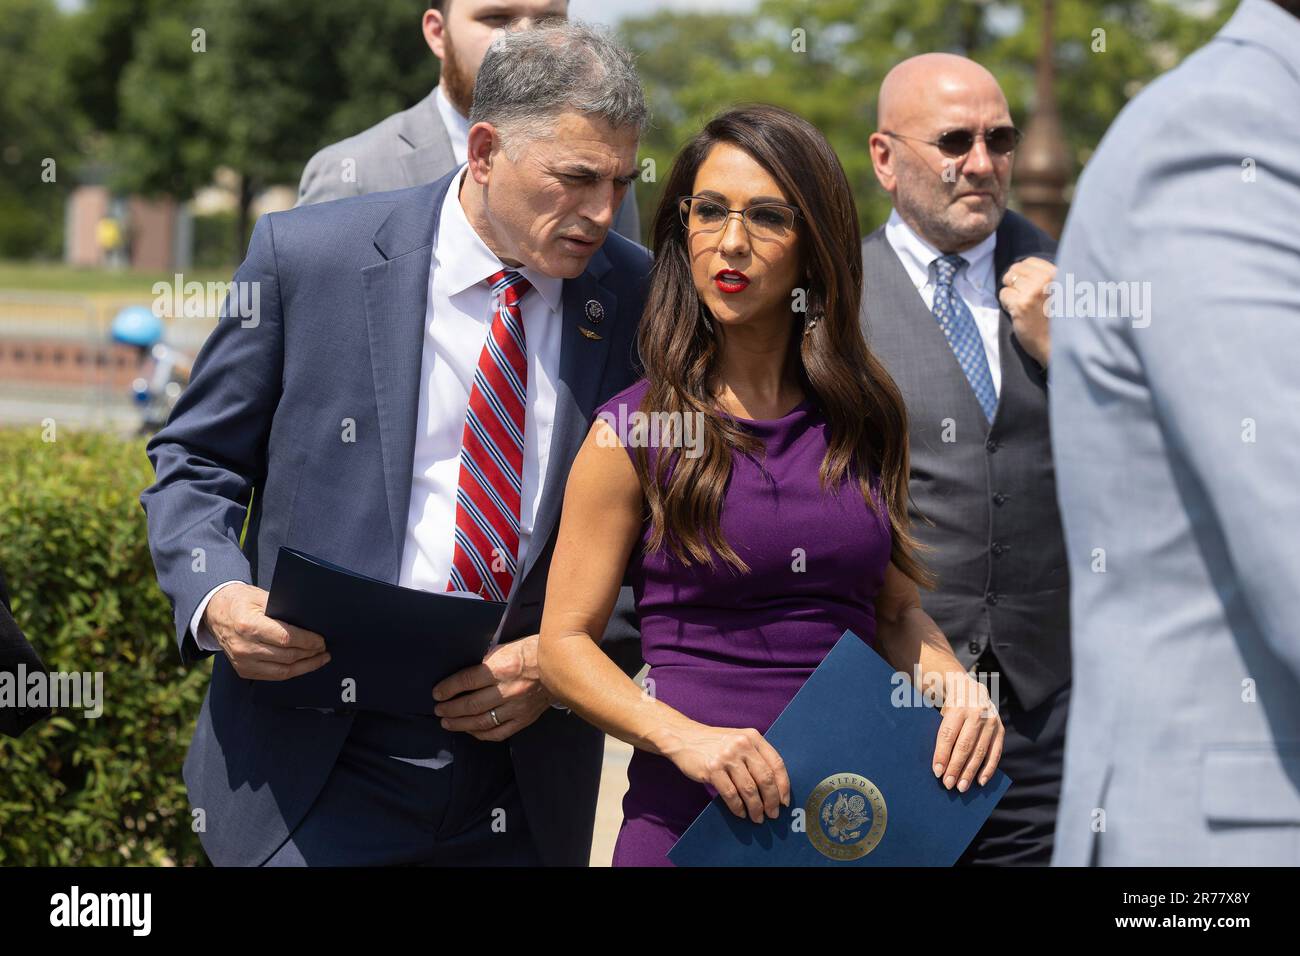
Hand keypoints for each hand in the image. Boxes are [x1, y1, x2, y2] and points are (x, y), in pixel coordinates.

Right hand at [204, 583, 330, 679]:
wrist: (215, 612)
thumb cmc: (241, 601)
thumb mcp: (261, 597)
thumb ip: (284, 610)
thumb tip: (311, 622)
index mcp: (249, 625)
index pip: (286, 638)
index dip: (307, 641)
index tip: (321, 640)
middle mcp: (244, 647)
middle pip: (287, 656)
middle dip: (310, 653)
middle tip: (324, 648)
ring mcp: (242, 662)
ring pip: (282, 671)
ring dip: (305, 666)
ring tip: (320, 658)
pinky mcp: (243, 670)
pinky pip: (273, 676)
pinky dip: (291, 671)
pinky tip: (303, 665)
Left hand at [433, 634, 552, 741]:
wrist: (560, 664)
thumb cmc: (530, 651)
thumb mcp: (505, 648)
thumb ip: (486, 662)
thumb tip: (464, 675)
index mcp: (500, 668)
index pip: (466, 681)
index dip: (448, 689)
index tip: (437, 693)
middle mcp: (506, 690)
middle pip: (470, 704)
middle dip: (450, 709)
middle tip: (439, 710)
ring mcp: (516, 707)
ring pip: (482, 721)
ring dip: (461, 723)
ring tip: (447, 722)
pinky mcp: (524, 719)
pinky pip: (499, 732)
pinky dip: (482, 734)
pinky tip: (471, 731)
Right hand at [661, 723, 790, 822]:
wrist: (683, 737)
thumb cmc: (714, 743)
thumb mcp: (738, 740)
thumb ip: (755, 755)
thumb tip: (774, 787)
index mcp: (753, 737)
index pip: (776, 763)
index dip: (783, 785)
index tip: (785, 801)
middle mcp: (742, 745)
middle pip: (765, 778)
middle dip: (772, 800)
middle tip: (773, 814)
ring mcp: (727, 757)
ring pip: (749, 789)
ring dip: (756, 808)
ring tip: (758, 818)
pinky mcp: (712, 769)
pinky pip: (731, 794)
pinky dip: (738, 807)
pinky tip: (741, 813)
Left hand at [933, 670, 1003, 792]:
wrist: (970, 689)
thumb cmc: (949, 707)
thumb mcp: (942, 712)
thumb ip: (941, 733)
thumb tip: (937, 764)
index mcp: (958, 707)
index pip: (948, 735)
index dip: (942, 755)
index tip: (937, 772)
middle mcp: (976, 714)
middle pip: (964, 746)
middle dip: (956, 767)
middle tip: (948, 784)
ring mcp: (991, 722)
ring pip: (980, 751)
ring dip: (970, 772)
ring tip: (962, 788)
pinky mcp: (1000, 729)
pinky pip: (996, 752)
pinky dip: (989, 769)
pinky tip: (981, 781)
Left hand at [998, 256, 1055, 367]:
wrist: (1055, 344)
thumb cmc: (1055, 320)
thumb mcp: (1058, 291)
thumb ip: (1045, 278)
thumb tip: (1020, 267)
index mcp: (1057, 274)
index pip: (1029, 261)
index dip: (1023, 274)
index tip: (1027, 287)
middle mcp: (1046, 280)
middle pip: (1015, 269)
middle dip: (1014, 282)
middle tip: (1023, 298)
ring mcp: (1033, 292)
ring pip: (1008, 280)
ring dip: (1010, 293)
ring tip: (1022, 305)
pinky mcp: (1021, 305)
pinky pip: (1003, 294)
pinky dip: (1006, 303)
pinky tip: (1018, 313)